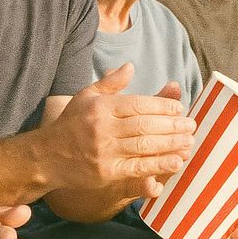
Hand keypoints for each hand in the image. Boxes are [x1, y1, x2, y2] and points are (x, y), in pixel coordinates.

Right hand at [44, 64, 195, 190]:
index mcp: (100, 106)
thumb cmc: (70, 124)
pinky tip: (176, 161)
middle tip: (192, 124)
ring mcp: (104, 151)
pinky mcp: (106, 172)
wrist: (46, 157)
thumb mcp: (85, 96)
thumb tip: (131, 66)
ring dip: (171, 143)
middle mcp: (102, 127)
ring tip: (189, 140)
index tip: (179, 107)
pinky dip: (159, 164)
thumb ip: (110, 82)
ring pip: (145, 145)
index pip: (138, 104)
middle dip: (172, 125)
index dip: (162, 105)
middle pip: (145, 124)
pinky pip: (138, 167)